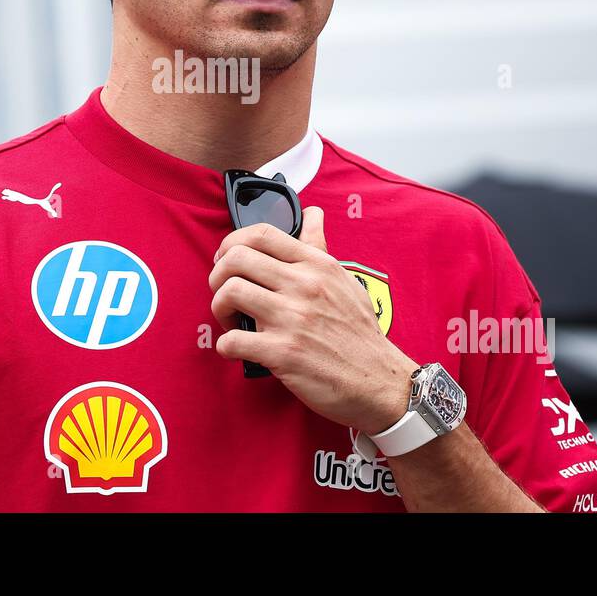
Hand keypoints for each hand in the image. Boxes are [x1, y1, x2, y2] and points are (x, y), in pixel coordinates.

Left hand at [208, 205, 416, 433]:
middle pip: (236, 258)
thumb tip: (313, 214)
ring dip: (219, 308)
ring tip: (231, 321)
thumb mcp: (344, 281)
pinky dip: (225, 346)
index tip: (226, 259)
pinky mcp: (283, 353)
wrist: (379, 381)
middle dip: (217, 275)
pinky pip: (232, 340)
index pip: (262, 234)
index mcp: (316, 265)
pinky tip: (236, 349)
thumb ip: (319, 248)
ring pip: (229, 293)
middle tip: (224, 293)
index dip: (232, 242)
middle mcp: (303, 286)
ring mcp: (292, 319)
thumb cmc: (358, 333)